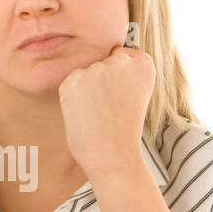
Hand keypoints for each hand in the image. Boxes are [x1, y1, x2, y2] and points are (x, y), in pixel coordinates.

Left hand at [57, 44, 154, 180]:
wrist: (114, 156)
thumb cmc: (124, 132)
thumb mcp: (137, 94)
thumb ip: (125, 74)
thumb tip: (102, 64)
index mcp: (143, 63)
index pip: (122, 55)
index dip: (117, 76)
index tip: (120, 93)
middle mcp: (121, 61)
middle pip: (101, 62)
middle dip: (100, 81)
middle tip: (107, 107)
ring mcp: (97, 69)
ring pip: (84, 74)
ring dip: (85, 89)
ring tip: (96, 114)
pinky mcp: (74, 80)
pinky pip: (69, 84)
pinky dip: (72, 98)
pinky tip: (84, 114)